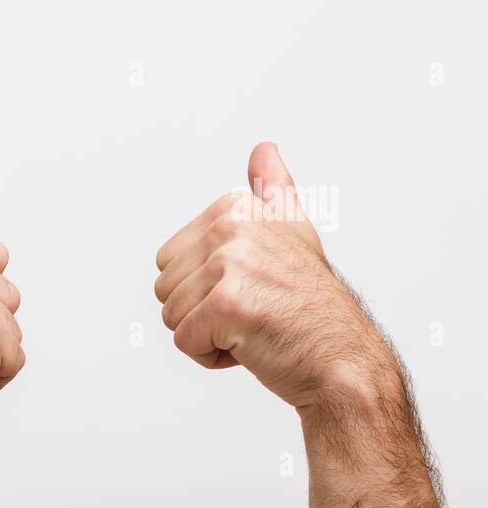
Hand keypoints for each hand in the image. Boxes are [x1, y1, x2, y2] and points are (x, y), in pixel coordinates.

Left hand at [153, 143, 393, 410]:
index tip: (252, 287)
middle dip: (199, 312)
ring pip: (171, 315)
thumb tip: (263, 148)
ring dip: (206, 335)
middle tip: (251, 313)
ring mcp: (230, 264)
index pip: (171, 260)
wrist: (342, 359)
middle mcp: (232, 228)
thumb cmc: (311, 304)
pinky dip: (210, 356)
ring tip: (252, 329)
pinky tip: (251, 348)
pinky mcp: (227, 304)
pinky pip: (184, 341)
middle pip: (165, 287)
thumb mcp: (293, 231)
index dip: (204, 287)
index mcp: (236, 209)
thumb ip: (272, 189)